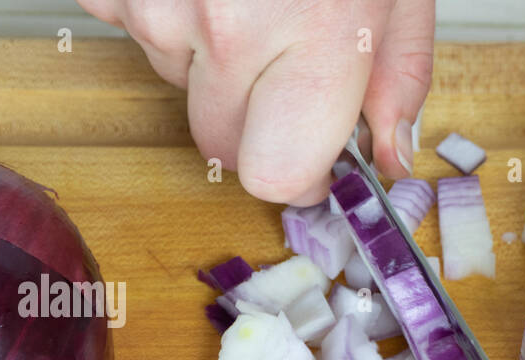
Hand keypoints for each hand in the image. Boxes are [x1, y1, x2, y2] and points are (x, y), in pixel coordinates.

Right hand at [78, 0, 434, 203]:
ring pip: (173, 83)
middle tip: (282, 59)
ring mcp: (157, 2)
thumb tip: (391, 158)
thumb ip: (398, 81)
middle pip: (220, 146)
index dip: (299, 176)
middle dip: (254, 123)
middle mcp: (230, 30)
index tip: (314, 157)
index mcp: (317, 42)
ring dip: (205, 58)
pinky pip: (125, 22)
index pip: (278, 177)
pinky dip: (156, 10)